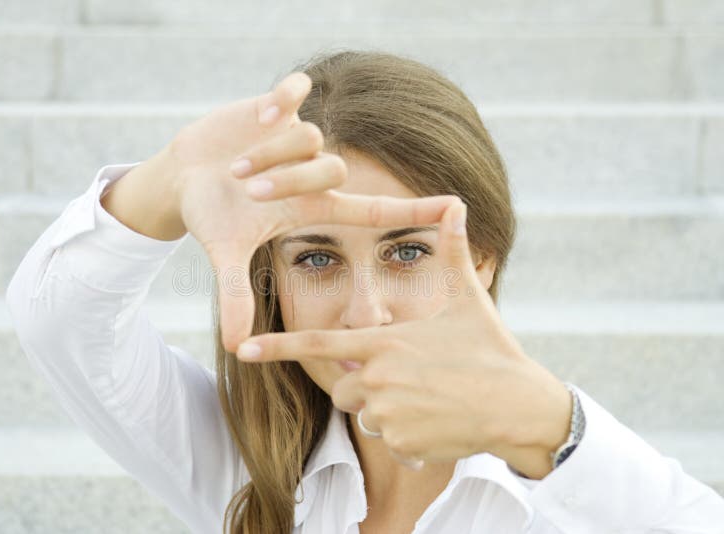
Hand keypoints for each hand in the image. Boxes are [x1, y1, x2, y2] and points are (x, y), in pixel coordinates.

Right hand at [165, 72, 458, 351]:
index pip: (375, 210)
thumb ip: (236, 294)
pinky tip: (263, 115)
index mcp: (314, 207)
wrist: (184, 177)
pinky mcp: (277, 104)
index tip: (457, 208)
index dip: (414, 210)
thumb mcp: (226, 252)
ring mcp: (297, 136)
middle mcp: (314, 170)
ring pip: (308, 136)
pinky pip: (296, 90)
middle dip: (288, 180)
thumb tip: (233, 345)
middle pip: (332, 168)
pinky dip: (282, 99)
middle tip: (248, 192)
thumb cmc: (213, 216)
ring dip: (268, 153)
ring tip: (235, 168)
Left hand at [233, 199, 573, 478]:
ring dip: (385, 407)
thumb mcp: (469, 299)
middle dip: (360, 383)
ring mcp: (388, 413)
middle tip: (406, 377)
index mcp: (384, 341)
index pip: (318, 344)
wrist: (518, 405)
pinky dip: (405, 432)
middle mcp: (377, 378)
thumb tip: (456, 205)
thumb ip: (452, 254)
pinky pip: (388, 438)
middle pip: (340, 386)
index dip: (277, 347)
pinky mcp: (402, 442)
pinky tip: (436, 420)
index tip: (243, 350)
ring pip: (363, 413)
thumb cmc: (491, 349)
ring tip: (427, 397)